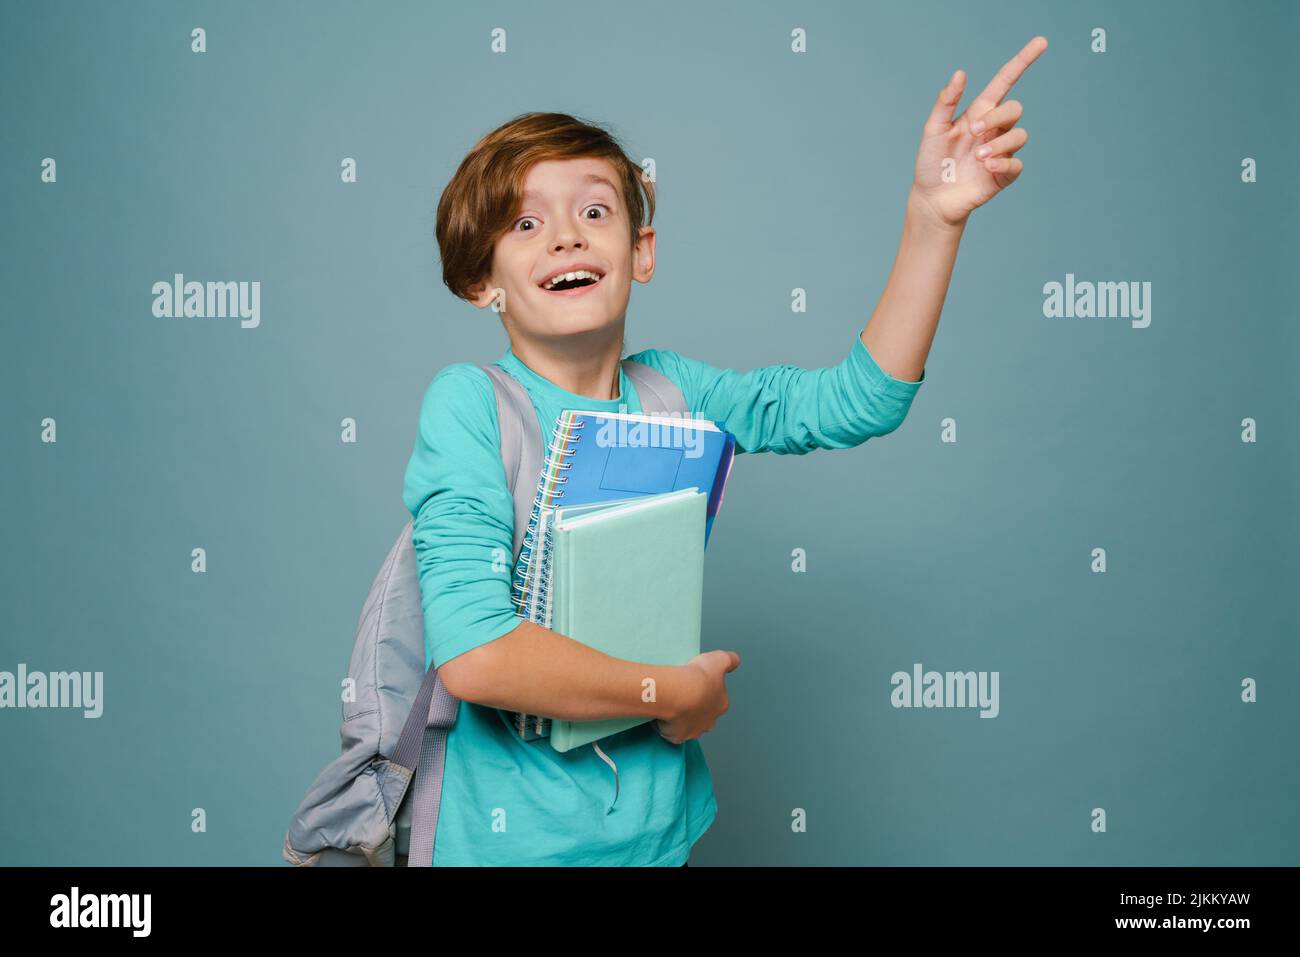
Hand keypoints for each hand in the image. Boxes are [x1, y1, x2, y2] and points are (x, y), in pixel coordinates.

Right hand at [654, 650, 739, 743]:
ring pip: (689, 726)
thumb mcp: (719, 660)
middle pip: (704, 717)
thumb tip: (734, 661)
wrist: (678, 693)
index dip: (706, 694)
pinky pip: (672, 733)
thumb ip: (730, 660)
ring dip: (682, 719)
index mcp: (721, 704)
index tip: (695, 686)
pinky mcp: (678, 737)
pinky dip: (667, 726)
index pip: (716, 701)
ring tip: (670, 705)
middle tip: (682, 696)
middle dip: (695, 710)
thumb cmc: (699, 677)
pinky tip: (662, 714)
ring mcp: (694, 731)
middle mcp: (710, 721)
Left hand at [910, 36, 1047, 230]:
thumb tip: (961, 73)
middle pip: (1014, 109)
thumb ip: (946, 102)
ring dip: (999, 144)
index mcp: (979, 113)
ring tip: (978, 158)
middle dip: (997, 118)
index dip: (1023, 61)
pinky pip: (1016, 164)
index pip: (1005, 81)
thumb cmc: (931, 162)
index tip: (1041, 43)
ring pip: (1019, 135)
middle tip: (973, 133)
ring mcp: (1001, 151)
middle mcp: (993, 129)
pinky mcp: (1004, 174)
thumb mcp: (933, 129)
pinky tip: (986, 168)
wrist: (932, 198)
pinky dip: (1003, 164)